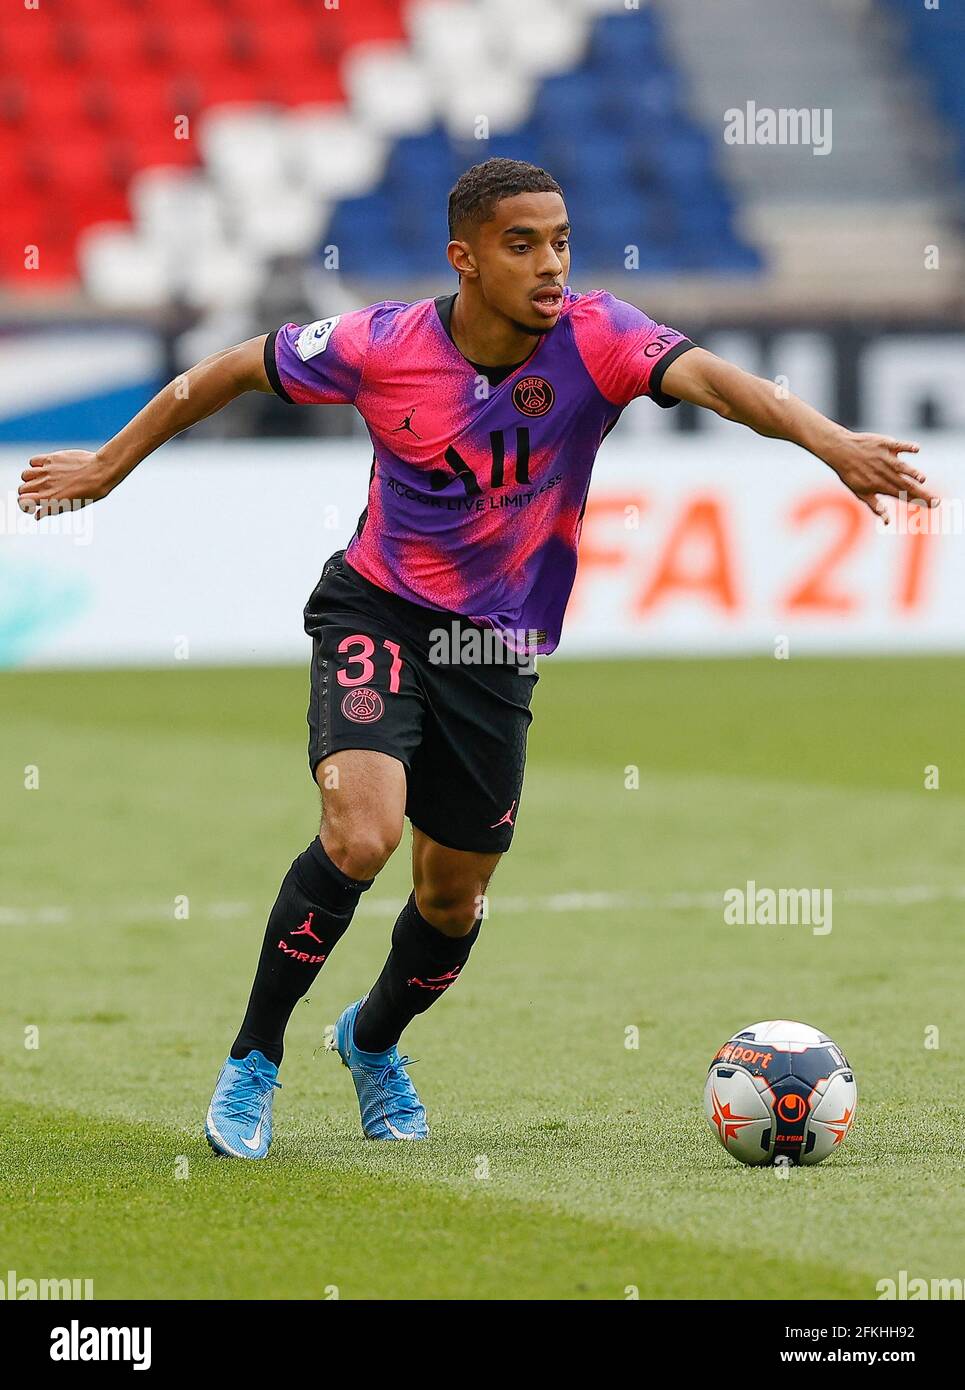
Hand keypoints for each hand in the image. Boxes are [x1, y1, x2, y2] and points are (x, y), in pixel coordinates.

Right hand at [18, 449, 113, 519]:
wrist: (100, 472)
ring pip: (25, 474)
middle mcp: (45, 485)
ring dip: (30, 478)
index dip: (24, 504)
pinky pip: (33, 461)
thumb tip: (37, 516)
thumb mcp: (71, 506)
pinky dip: (36, 465)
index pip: (22, 501)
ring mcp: (46, 471)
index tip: (32, 505)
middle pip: (22, 488)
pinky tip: (47, 468)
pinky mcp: (50, 458)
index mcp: (49, 499)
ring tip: (43, 480)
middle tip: (39, 492)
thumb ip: (52, 510)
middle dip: (28, 492)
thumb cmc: (89, 492)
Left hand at [822, 433, 938, 521]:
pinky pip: (899, 445)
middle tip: (937, 500)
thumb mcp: (861, 493)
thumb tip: (887, 522)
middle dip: (922, 494)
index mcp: (881, 486)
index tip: (933, 505)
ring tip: (922, 479)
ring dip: (912, 473)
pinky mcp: (885, 444)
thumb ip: (876, 506)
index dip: (918, 501)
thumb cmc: (851, 474)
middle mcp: (885, 473)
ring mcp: (886, 458)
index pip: (903, 495)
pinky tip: (917, 449)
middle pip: (907, 485)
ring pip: (902, 467)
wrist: (840, 450)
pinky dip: (907, 447)